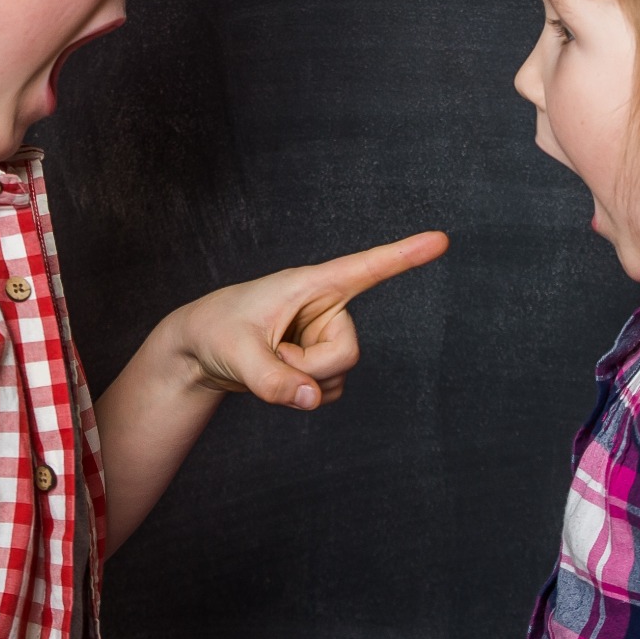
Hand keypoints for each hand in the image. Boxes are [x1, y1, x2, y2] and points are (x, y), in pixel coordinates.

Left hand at [158, 231, 449, 410]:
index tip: (442, 239)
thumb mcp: (236, 354)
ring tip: (268, 360)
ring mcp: (325, 336)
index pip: (366, 269)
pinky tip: (279, 376)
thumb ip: (272, 380)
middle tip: (271, 357)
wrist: (198, 351)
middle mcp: (326, 307)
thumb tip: (314, 400)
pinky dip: (303, 394)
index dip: (405, 256)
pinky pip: (329, 391)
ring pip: (338, 374)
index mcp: (311, 284)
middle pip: (348, 352)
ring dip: (301, 381)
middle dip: (309, 368)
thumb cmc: (214, 332)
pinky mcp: (320, 362)